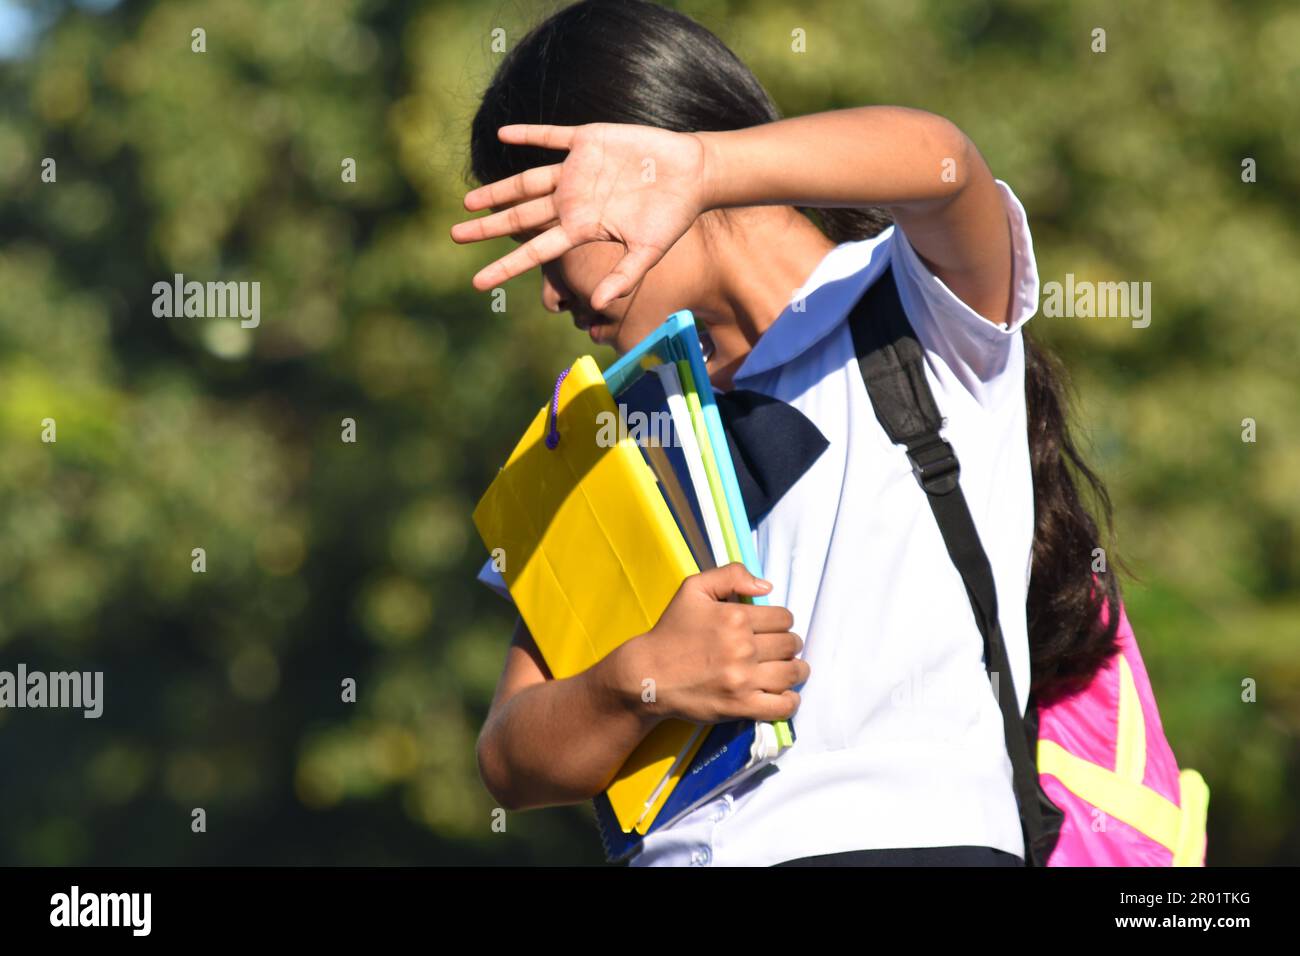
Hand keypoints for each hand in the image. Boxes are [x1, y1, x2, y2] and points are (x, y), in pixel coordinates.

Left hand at [450, 122, 711, 309]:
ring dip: (498, 190)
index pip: (535, 251)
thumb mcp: (648, 251)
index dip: (505, 266)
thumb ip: (624, 277)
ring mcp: (576, 172)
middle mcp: (572, 201)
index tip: (477, 283)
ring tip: (469, 201)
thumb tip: (600, 306)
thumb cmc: (672, 216)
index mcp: (581, 228)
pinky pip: (551, 138)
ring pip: (526, 182)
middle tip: (454, 236)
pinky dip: (528, 135)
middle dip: (487, 227)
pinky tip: (502, 134)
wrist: (691, 173)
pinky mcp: (587, 141)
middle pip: (520, 216)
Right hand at [614, 563, 807, 725]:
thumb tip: (766, 587)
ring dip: (795, 670)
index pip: (784, 618)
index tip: (770, 628)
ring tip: (787, 669)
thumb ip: (731, 575)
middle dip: (788, 644)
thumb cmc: (672, 630)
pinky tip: (783, 693)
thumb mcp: (694, 589)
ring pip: (792, 673)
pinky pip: (783, 706)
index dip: (780, 622)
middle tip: (776, 649)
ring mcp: (743, 679)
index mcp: (735, 617)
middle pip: (791, 644)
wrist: (648, 674)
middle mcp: (742, 648)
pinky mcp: (741, 706)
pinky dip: (790, 700)